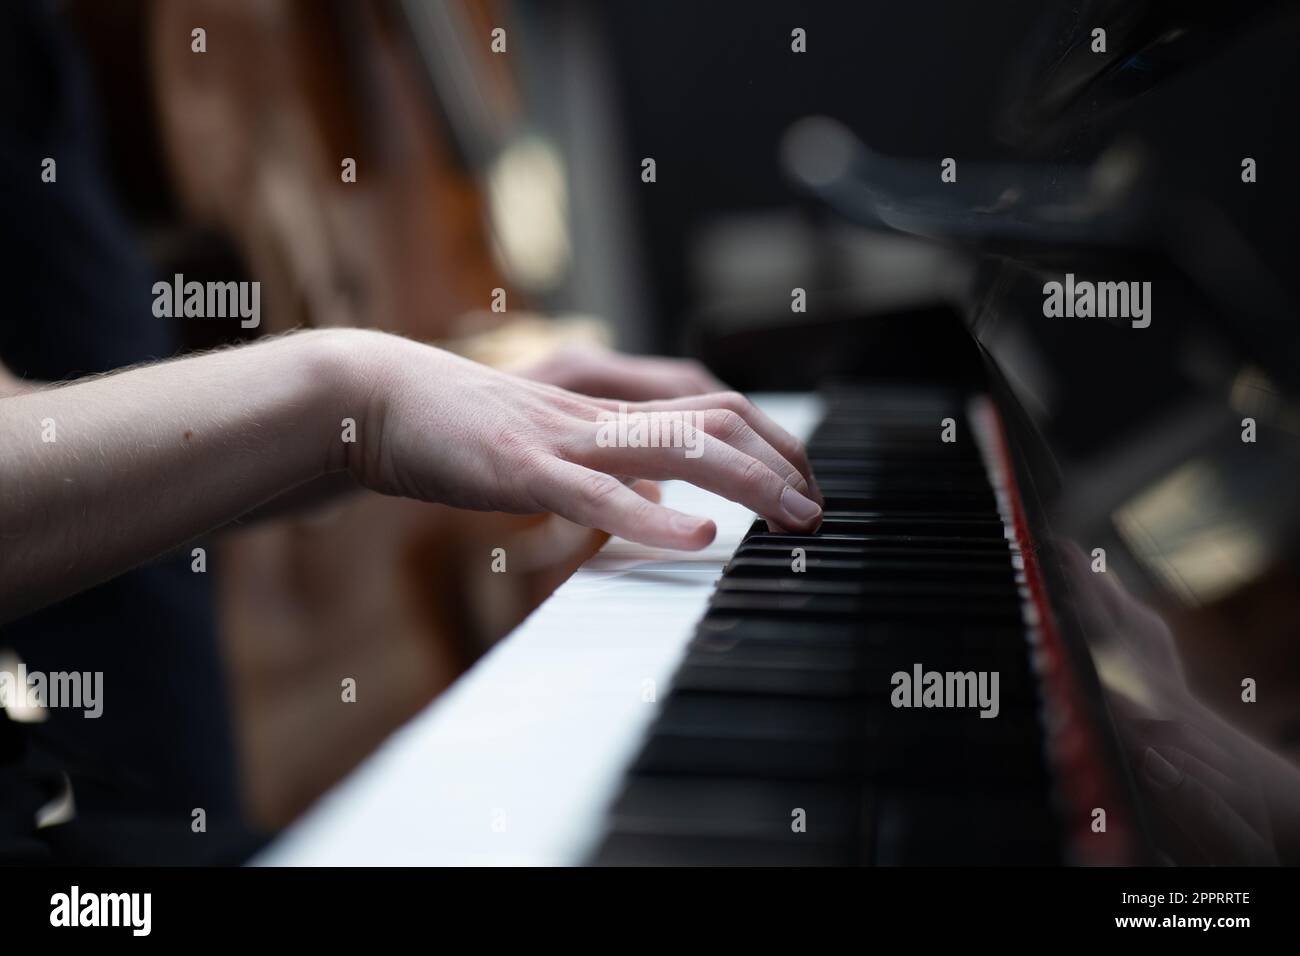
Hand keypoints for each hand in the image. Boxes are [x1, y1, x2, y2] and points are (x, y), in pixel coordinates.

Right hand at [341, 331, 821, 549]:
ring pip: (678, 446)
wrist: (374, 398)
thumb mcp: (544, 448)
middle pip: (718, 419)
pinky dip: (653, 517)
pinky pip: (597, 492)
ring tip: (794, 520)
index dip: (770, 442)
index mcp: (605, 408)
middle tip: (818, 512)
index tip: (800, 485)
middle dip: (782, 462)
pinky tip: (697, 538)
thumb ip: (602, 467)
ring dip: (749, 484)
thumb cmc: (455, 429)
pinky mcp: (521, 466)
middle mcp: (598, 411)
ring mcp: (563, 435)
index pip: (713, 408)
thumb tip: (653, 499)